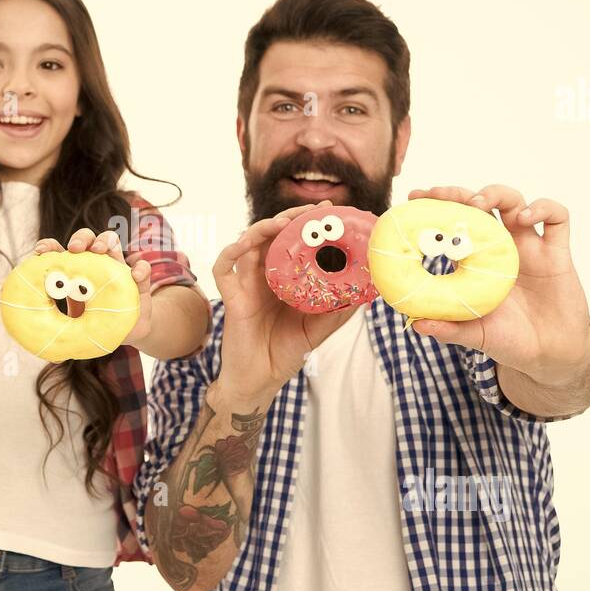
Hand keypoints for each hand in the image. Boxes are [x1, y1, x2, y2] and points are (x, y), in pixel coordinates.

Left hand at [32, 228, 152, 346]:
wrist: (130, 332)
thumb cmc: (99, 325)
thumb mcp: (81, 329)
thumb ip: (67, 334)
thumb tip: (54, 355)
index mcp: (76, 273)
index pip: (59, 252)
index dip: (48, 247)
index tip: (40, 251)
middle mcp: (96, 264)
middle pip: (86, 239)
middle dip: (80, 239)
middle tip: (74, 249)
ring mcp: (118, 268)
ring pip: (112, 241)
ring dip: (105, 241)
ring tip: (100, 250)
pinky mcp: (139, 279)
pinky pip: (142, 268)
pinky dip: (140, 269)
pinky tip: (136, 277)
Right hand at [212, 199, 363, 402]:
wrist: (260, 380)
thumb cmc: (285, 353)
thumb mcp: (318, 330)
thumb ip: (337, 311)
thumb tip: (366, 292)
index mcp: (285, 279)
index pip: (294, 242)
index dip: (308, 223)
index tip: (329, 210)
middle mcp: (264, 276)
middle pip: (272, 235)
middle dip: (291, 217)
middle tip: (312, 210)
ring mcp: (246, 284)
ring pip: (248, 243)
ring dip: (264, 227)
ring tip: (284, 222)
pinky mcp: (230, 297)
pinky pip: (223, 267)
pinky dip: (231, 251)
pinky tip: (246, 243)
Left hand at [406, 184, 589, 386]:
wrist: (551, 354)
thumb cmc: (511, 341)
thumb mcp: (476, 335)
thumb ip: (449, 329)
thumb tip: (416, 324)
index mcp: (478, 261)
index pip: (455, 224)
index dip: (437, 207)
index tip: (415, 197)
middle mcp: (502, 247)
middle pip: (481, 205)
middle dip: (460, 193)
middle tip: (440, 195)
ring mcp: (530, 247)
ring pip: (516, 202)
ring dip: (496, 194)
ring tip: (479, 203)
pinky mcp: (558, 253)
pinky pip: (558, 218)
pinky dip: (544, 208)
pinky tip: (526, 218)